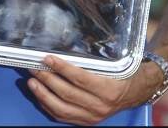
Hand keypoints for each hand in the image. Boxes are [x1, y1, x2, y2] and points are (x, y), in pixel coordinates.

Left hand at [28, 55, 157, 124]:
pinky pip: (63, 116)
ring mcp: (93, 116)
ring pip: (62, 108)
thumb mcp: (113, 64)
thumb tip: (65, 47)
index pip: (80, 79)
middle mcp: (100, 105)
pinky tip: (39, 94)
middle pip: (67, 93)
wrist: (136, 92)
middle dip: (47, 79)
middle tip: (34, 67)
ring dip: (43, 94)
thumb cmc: (123, 74)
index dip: (62, 68)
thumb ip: (92, 60)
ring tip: (31, 82)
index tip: (47, 58)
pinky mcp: (87, 121)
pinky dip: (48, 105)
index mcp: (108, 89)